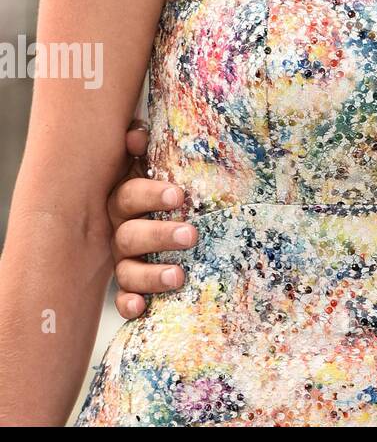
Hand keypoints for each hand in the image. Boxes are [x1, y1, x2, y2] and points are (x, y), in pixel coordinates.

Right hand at [107, 120, 194, 318]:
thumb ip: (144, 150)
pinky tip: (142, 308)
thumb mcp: (157, 165)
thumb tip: (136, 132)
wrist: (160, 210)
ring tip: (178, 276)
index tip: (178, 195)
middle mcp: (120, 230)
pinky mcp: (130, 284)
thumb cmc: (162, 184)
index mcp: (125, 199)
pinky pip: (124, 297)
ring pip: (127, 269)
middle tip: (191, 235)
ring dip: (150, 274)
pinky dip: (130, 303)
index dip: (151, 195)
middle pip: (130, 235)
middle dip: (160, 235)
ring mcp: (123, 259)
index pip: (130, 196)